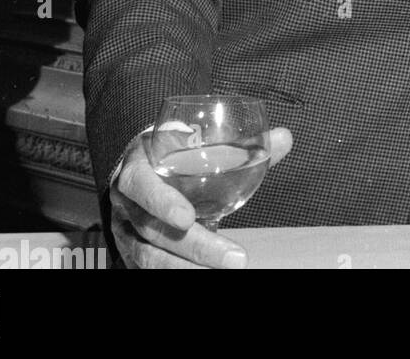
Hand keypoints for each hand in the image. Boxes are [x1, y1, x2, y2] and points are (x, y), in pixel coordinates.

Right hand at [110, 125, 292, 268]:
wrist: (140, 169)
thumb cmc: (171, 156)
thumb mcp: (192, 144)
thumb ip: (239, 145)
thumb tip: (285, 137)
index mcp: (135, 167)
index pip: (139, 184)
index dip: (161, 202)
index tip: (188, 218)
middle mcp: (125, 203)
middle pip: (152, 231)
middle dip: (195, 248)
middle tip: (235, 259)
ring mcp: (125, 232)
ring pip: (150, 257)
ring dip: (188, 267)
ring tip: (230, 268)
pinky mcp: (132, 252)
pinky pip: (150, 267)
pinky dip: (179, 270)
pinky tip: (206, 274)